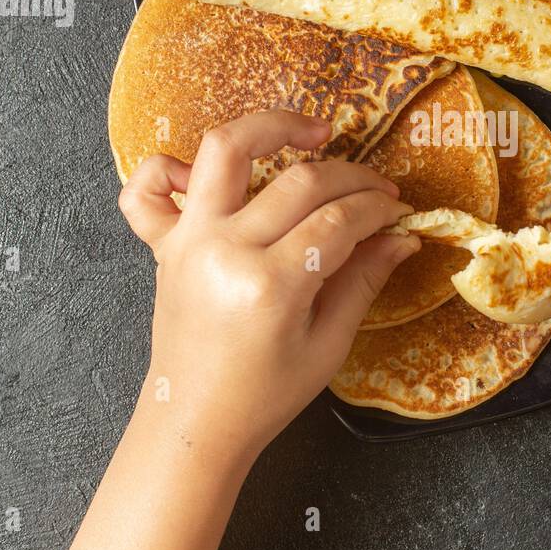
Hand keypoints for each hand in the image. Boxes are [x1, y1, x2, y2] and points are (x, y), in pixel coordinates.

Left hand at [119, 110, 419, 464]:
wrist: (195, 422)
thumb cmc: (265, 394)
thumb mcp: (328, 344)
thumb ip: (363, 280)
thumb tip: (403, 236)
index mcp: (269, 286)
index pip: (338, 221)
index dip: (377, 209)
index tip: (398, 211)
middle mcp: (224, 251)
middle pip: (299, 182)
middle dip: (352, 177)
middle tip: (378, 190)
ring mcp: (188, 241)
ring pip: (223, 150)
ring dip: (271, 127)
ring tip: (313, 134)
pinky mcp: (163, 244)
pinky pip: (147, 187)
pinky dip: (167, 166)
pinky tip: (208, 173)